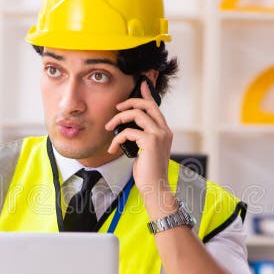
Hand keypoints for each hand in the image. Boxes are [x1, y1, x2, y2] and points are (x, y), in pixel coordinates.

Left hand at [106, 78, 174, 212]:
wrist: (155, 188)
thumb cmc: (149, 173)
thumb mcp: (146, 152)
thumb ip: (143, 138)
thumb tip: (130, 130)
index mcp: (165, 132)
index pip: (155, 108)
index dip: (146, 95)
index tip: (141, 85)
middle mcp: (164, 131)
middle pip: (146, 105)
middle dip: (130, 102)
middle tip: (117, 107)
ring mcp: (159, 135)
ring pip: (136, 114)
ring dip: (118, 119)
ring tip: (109, 128)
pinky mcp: (150, 142)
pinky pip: (128, 132)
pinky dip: (117, 139)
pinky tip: (113, 149)